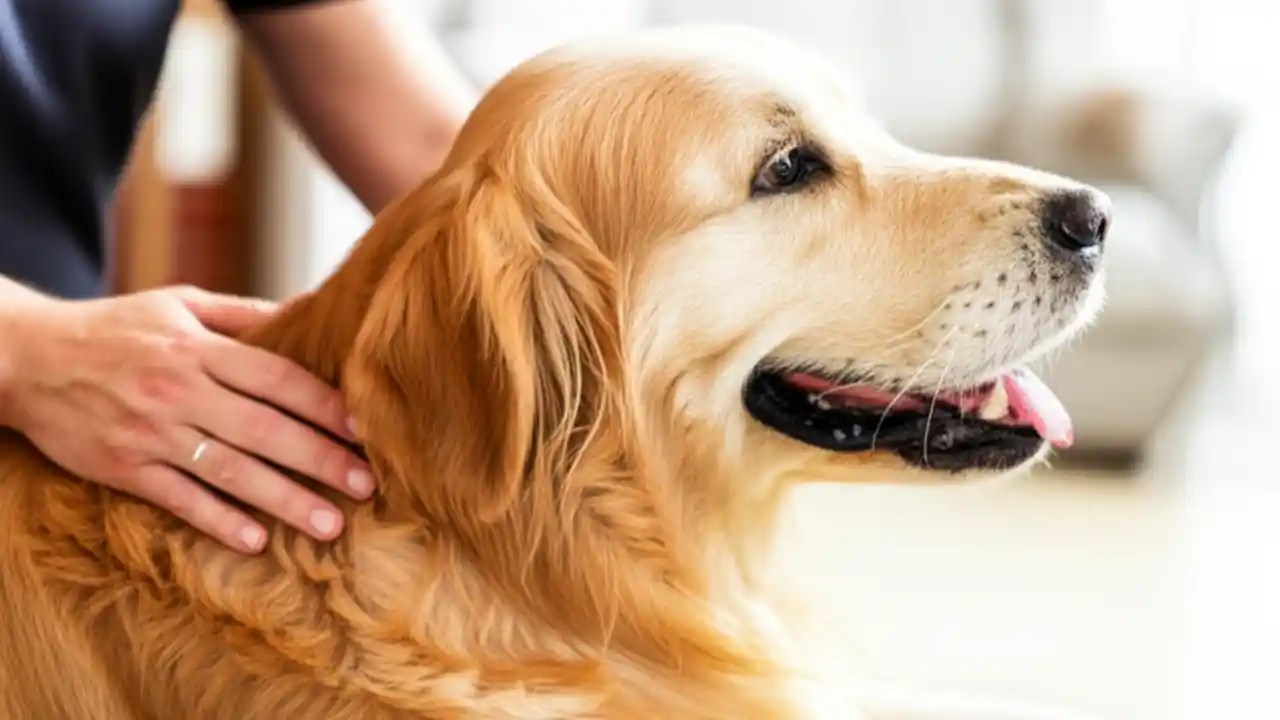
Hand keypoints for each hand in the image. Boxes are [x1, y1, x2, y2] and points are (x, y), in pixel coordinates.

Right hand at [0, 286, 371, 552]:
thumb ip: (244, 315)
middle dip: (321, 460)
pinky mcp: (124, 469)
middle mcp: (180, 390)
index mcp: (199, 349)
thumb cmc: (115, 329)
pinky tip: (256, 540)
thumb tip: (307, 310)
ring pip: (229, 471)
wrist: (25, 358)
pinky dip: (218, 520)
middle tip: (368, 485)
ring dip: (284, 499)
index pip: (278, 379)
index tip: (364, 430)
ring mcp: (152, 433)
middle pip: (265, 430)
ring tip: (330, 524)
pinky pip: (178, 499)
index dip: (325, 406)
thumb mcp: (179, 304)